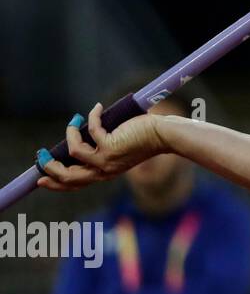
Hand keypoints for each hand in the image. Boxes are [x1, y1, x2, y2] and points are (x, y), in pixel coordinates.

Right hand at [35, 103, 168, 191]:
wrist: (164, 135)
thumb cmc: (143, 138)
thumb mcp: (118, 149)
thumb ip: (100, 149)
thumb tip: (78, 137)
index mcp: (105, 174)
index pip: (76, 184)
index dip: (56, 183)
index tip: (40, 179)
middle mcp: (105, 171)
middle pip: (69, 176)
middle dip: (51, 166)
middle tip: (42, 154)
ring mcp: (107, 160)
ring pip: (74, 153)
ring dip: (70, 135)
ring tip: (74, 123)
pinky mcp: (112, 145)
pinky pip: (91, 131)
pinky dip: (91, 117)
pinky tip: (97, 108)